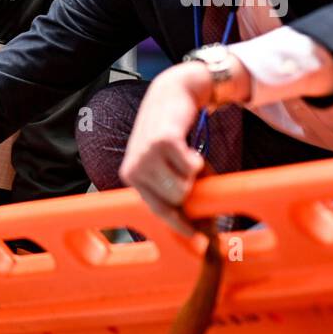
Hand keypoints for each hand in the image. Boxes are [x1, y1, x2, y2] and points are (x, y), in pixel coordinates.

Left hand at [119, 63, 211, 237]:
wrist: (172, 93)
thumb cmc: (171, 132)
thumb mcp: (164, 162)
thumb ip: (175, 187)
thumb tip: (199, 222)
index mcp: (133, 177)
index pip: (157, 211)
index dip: (179, 225)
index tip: (198, 240)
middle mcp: (134, 169)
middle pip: (175, 201)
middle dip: (191, 190)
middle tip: (191, 170)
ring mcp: (146, 155)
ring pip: (183, 187)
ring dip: (194, 174)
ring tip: (187, 156)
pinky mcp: (162, 141)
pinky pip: (190, 168)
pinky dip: (196, 162)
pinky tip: (189, 148)